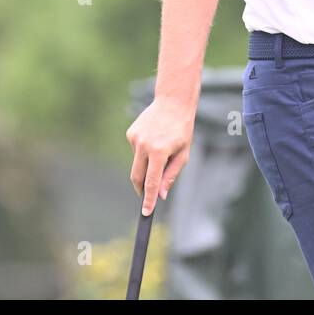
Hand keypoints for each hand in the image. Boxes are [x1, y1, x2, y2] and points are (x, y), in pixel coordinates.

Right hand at [125, 97, 194, 215]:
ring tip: (162, 148)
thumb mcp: (183, 153)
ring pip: (137, 163)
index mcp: (159, 151)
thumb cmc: (182, 130)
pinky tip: (155, 138)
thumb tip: (160, 195)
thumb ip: (171, 175)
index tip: (146, 212)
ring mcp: (135, 139)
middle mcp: (144, 145)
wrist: (173, 102)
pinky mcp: (130, 134)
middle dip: (142, 188)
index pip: (151, 182)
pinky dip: (144, 151)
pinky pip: (136, 151)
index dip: (148, 199)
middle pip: (137, 177)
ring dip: (147, 164)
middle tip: (147, 194)